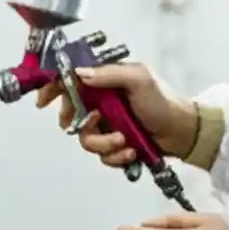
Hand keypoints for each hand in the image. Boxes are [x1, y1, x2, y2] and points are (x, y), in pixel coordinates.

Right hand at [35, 63, 197, 166]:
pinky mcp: (114, 144)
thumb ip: (109, 74)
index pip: (71, 79)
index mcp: (106, 80)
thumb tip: (80, 74)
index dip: (53, 88)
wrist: (184, 133)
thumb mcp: (139, 79)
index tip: (44, 101)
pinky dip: (114, 156)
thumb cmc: (164, 102)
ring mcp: (107, 124)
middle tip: (96, 122)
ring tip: (123, 142)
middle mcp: (102, 101)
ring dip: (102, 143)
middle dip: (80, 123)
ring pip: (85, 138)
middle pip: (72, 113)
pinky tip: (130, 152)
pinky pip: (100, 154)